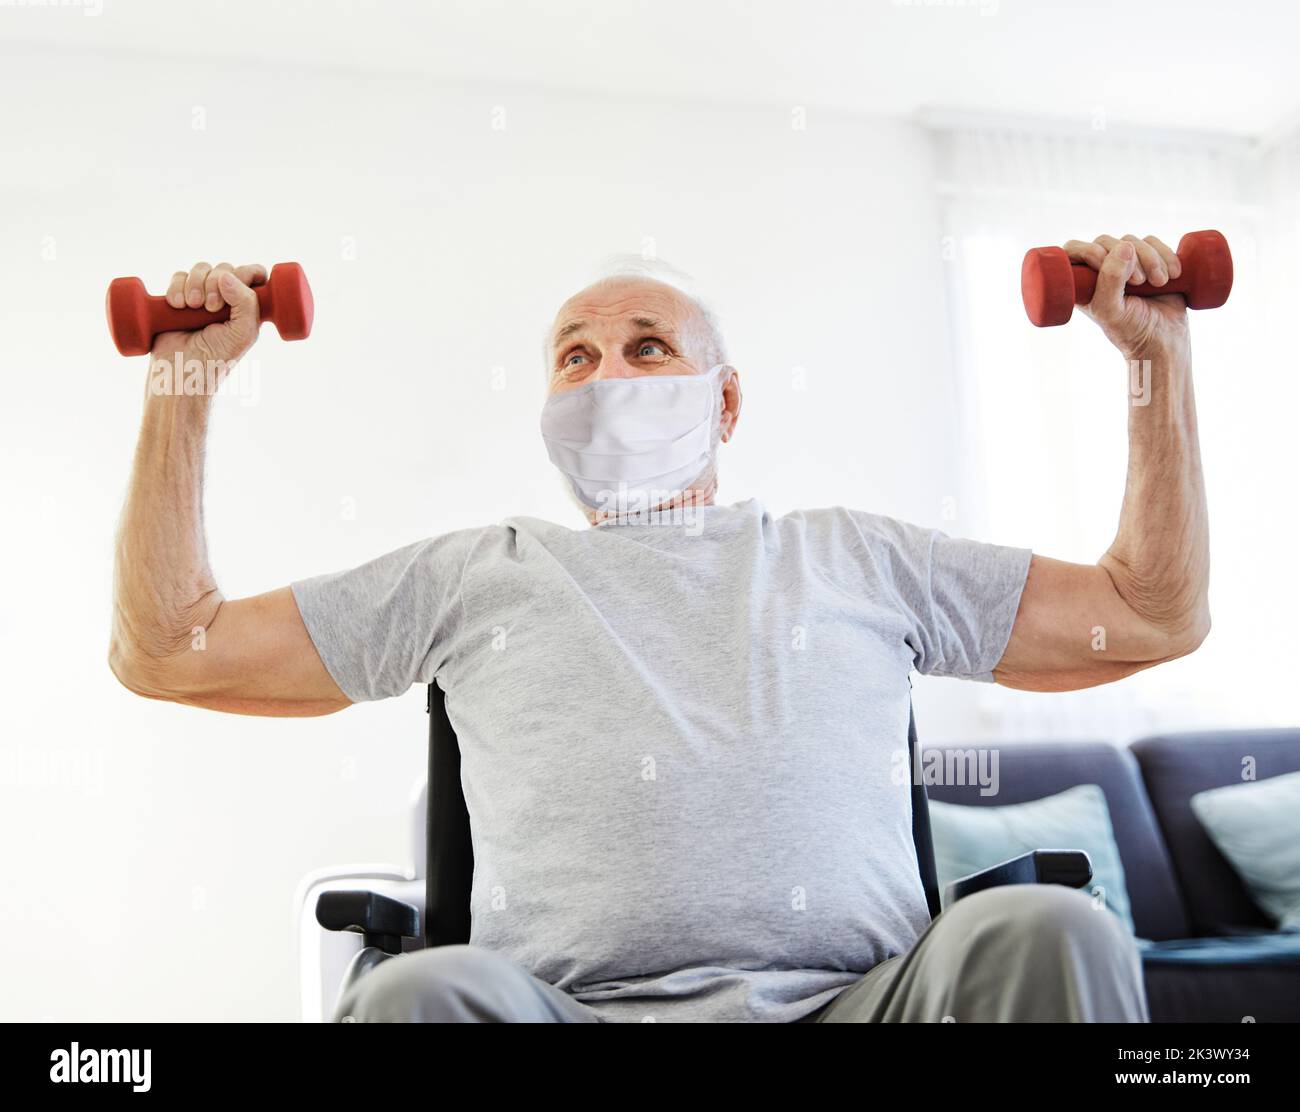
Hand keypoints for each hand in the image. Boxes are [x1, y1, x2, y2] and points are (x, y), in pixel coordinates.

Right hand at [150, 261, 266, 371]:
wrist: (180, 371)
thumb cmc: (216, 358)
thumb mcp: (243, 334)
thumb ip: (246, 303)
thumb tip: (226, 276)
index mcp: (248, 307)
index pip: (254, 274)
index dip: (246, 274)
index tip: (234, 290)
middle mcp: (227, 299)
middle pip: (225, 268)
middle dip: (216, 283)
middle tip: (210, 308)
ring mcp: (202, 296)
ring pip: (201, 268)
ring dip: (195, 284)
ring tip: (193, 307)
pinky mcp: (179, 298)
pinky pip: (179, 276)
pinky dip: (177, 287)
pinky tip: (178, 305)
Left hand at [1063, 234, 1189, 359]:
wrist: (1165, 340)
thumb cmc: (1131, 330)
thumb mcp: (1112, 311)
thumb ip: (1110, 280)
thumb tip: (1123, 246)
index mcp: (1083, 283)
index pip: (1073, 250)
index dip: (1086, 249)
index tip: (1102, 261)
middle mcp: (1101, 271)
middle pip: (1106, 241)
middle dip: (1127, 258)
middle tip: (1139, 282)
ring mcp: (1125, 265)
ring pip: (1132, 241)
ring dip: (1150, 258)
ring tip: (1160, 283)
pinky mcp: (1149, 261)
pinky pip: (1154, 243)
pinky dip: (1166, 255)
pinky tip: (1174, 274)